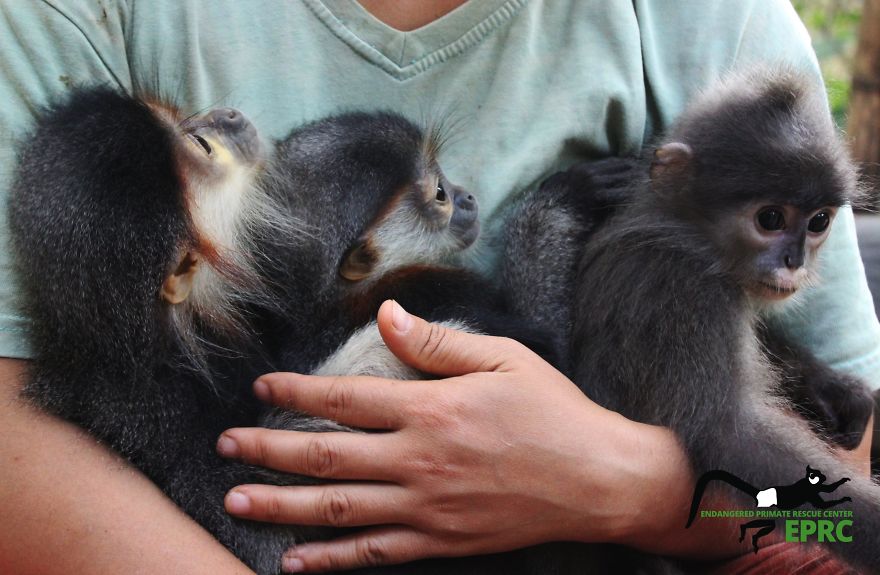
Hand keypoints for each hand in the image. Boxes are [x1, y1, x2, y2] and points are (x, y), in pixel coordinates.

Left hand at [217, 301, 654, 571]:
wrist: (599, 481)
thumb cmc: (553, 413)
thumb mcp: (503, 360)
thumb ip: (438, 343)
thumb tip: (386, 315)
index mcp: (431, 408)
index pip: (344, 398)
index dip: (296, 391)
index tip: (261, 388)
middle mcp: (418, 460)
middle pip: (326, 455)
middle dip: (268, 448)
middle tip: (225, 446)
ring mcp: (426, 507)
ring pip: (337, 508)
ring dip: (280, 503)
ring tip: (235, 499)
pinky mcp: (440, 541)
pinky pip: (374, 554)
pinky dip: (330, 560)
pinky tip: (293, 561)